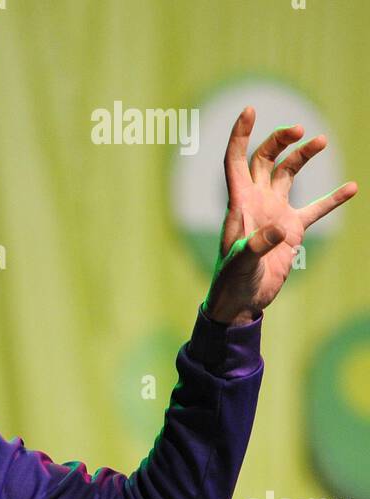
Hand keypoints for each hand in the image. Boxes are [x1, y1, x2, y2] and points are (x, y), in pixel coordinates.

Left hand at [202, 106, 356, 325]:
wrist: (242, 302)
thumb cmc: (232, 282)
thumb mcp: (242, 263)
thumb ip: (258, 244)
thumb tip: (281, 229)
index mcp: (239, 203)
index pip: (236, 160)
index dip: (240, 135)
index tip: (249, 110)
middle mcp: (257, 201)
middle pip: (265, 159)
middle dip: (280, 141)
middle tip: (300, 132)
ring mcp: (275, 213)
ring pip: (289, 174)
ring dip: (303, 156)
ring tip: (321, 142)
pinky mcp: (292, 229)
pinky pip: (316, 209)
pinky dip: (332, 199)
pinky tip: (352, 188)